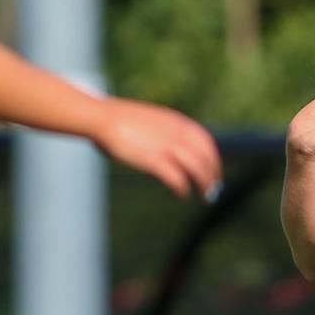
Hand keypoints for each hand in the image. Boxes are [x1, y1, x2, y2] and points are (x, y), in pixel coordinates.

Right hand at [95, 97, 221, 198]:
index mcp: (176, 122)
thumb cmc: (119, 120)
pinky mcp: (154, 160)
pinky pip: (177, 177)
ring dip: (204, 184)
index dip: (213, 158)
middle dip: (212, 174)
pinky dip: (182, 188)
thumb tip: (169, 150)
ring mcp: (166, 146)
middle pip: (206, 156)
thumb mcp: (150, 121)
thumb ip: (163, 133)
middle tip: (212, 189)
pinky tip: (181, 194)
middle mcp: (176, 133)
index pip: (205, 141)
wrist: (101, 117)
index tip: (213, 171)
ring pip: (197, 168)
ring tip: (205, 196)